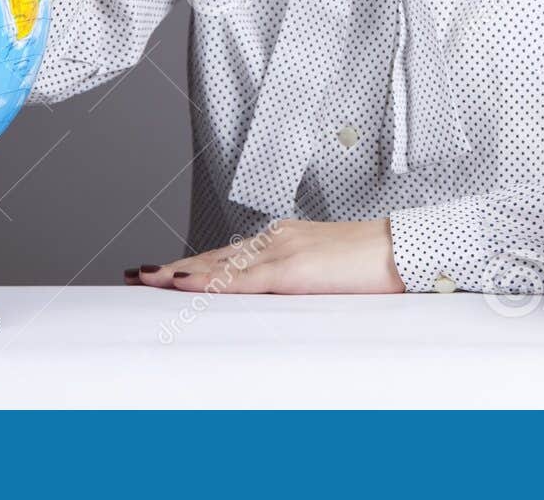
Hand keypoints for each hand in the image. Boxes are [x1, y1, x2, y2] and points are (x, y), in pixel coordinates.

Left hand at [129, 218, 404, 293]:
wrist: (405, 250)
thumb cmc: (374, 267)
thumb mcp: (327, 274)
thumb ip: (300, 283)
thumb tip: (281, 303)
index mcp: (284, 241)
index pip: (228, 256)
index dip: (194, 265)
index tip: (164, 272)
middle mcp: (276, 239)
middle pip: (213, 257)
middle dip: (174, 268)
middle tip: (138, 275)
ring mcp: (281, 251)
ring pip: (217, 265)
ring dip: (178, 273)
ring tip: (146, 279)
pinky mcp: (291, 268)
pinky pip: (239, 279)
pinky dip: (205, 282)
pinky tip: (181, 284)